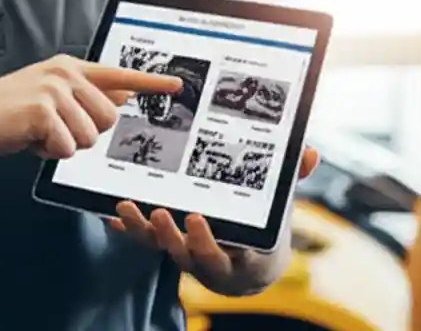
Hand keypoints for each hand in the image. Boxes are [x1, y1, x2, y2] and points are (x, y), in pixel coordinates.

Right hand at [0, 55, 182, 158]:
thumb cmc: (10, 113)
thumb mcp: (51, 99)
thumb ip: (85, 98)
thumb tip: (123, 98)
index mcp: (70, 68)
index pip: (118, 75)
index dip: (150, 83)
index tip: (177, 84)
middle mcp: (65, 74)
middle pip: (107, 119)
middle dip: (84, 134)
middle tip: (53, 130)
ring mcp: (54, 90)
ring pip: (89, 137)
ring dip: (64, 146)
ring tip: (38, 133)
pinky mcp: (42, 110)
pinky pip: (66, 148)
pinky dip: (49, 153)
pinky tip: (29, 139)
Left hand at [108, 147, 320, 295]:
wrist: (250, 267)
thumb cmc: (264, 234)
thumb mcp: (280, 213)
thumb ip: (291, 184)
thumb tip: (310, 153)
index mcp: (235, 256)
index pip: (217, 252)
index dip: (204, 239)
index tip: (196, 219)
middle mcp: (206, 261)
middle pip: (183, 254)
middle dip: (169, 235)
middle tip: (159, 211)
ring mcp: (184, 255)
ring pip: (158, 248)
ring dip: (140, 229)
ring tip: (125, 206)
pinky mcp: (166, 245)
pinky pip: (143, 241)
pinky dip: (127, 229)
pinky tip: (110, 213)